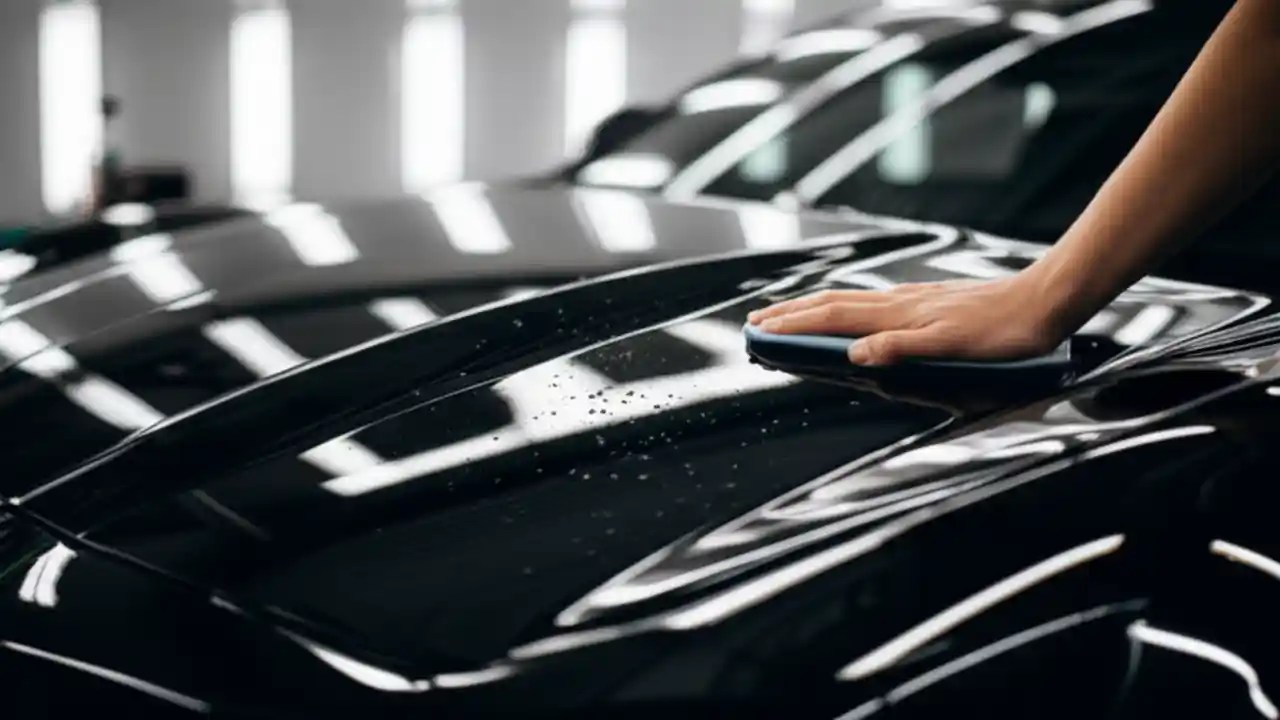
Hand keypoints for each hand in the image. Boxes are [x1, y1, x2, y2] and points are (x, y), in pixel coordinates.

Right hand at [747, 275, 1067, 365]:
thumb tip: (855, 354)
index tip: (760, 329)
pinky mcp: (927, 302)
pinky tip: (848, 313)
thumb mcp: (954, 346)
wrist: (1045, 298)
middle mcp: (899, 303)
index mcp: (899, 315)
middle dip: (791, 313)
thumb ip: (901, 348)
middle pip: (832, 305)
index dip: (794, 324)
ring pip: (849, 301)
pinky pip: (870, 303)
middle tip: (758, 320)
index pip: (832, 319)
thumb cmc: (1005, 329)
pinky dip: (843, 308)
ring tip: (789, 314)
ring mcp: (912, 300)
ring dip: (812, 309)